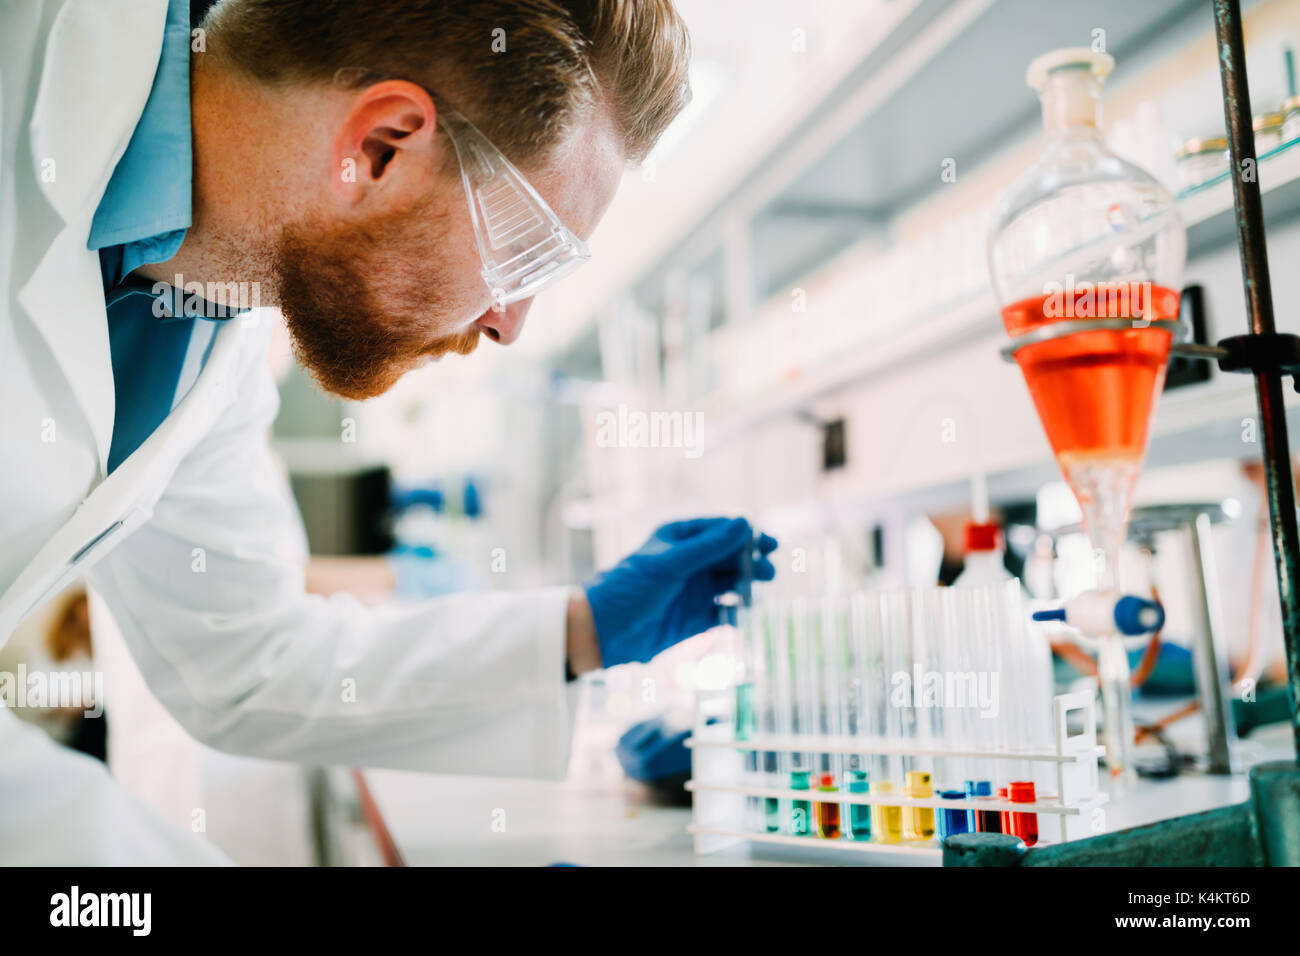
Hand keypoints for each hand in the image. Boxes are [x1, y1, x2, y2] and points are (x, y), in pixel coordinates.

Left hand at [583, 517, 776, 667]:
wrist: (602, 632)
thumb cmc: (629, 588)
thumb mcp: (670, 563)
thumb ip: (709, 546)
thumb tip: (744, 523)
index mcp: (680, 538)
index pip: (721, 530)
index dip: (746, 536)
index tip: (768, 543)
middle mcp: (690, 562)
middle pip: (730, 558)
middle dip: (750, 563)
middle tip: (768, 572)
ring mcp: (693, 591)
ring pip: (730, 585)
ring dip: (745, 588)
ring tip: (753, 594)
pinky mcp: (694, 620)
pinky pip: (723, 615)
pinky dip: (734, 615)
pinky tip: (740, 616)